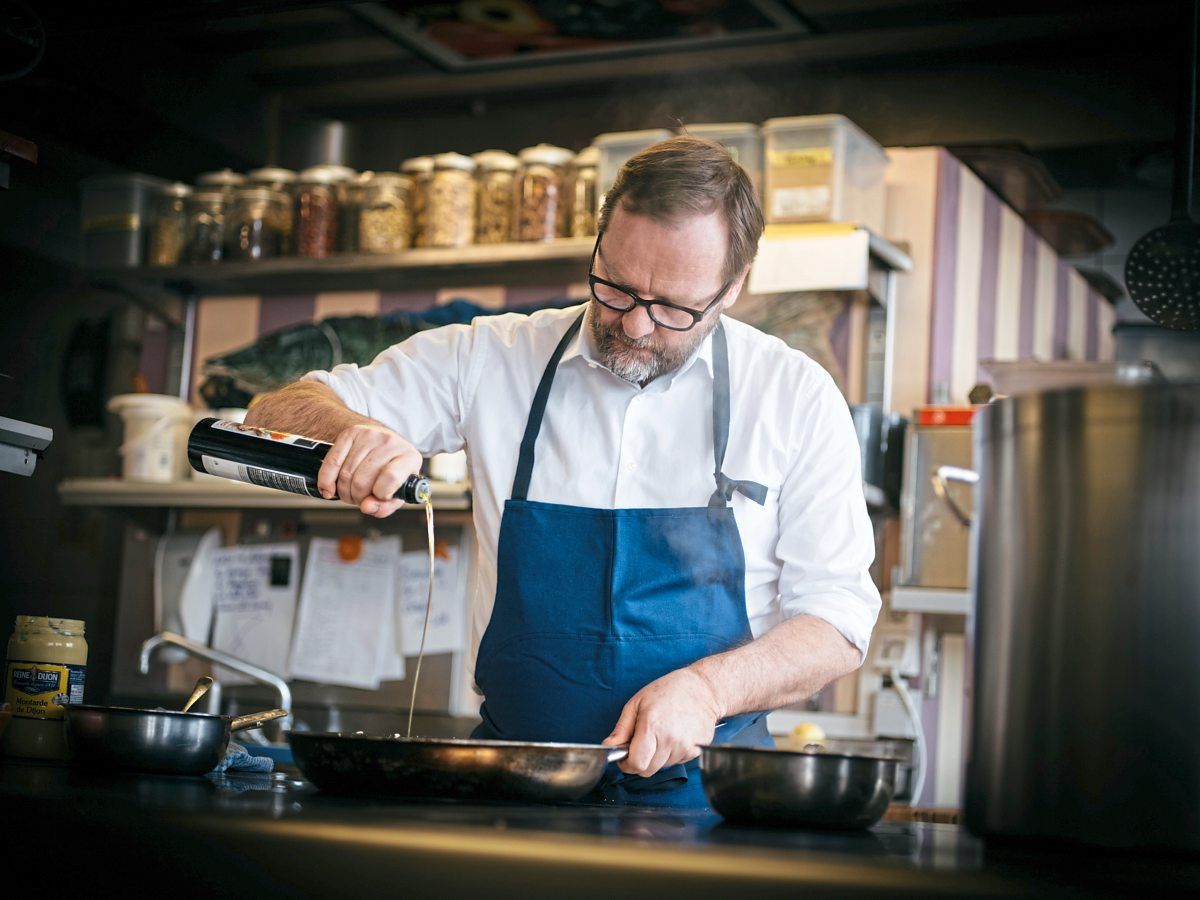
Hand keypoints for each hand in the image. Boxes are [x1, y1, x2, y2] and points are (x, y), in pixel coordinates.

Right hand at [317, 423, 422, 517]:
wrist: (384, 444)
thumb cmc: (392, 472)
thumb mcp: (396, 493)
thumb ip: (385, 507)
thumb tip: (367, 507)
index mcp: (408, 458)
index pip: (391, 477)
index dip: (380, 495)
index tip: (377, 498)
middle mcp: (390, 442)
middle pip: (362, 480)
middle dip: (356, 498)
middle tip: (359, 498)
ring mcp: (369, 435)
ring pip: (346, 474)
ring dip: (343, 492)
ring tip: (351, 492)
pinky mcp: (351, 433)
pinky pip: (332, 462)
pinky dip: (326, 480)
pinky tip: (329, 489)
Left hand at [601, 668, 723, 777]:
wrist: (703, 689)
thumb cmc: (669, 691)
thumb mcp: (637, 703)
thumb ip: (622, 729)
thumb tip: (609, 746)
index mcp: (652, 727)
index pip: (636, 765)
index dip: (627, 764)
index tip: (625, 756)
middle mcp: (670, 740)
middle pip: (648, 770)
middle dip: (640, 760)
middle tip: (642, 742)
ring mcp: (685, 747)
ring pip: (662, 767)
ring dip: (657, 756)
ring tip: (662, 732)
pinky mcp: (696, 751)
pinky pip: (677, 761)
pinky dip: (672, 753)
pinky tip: (675, 734)